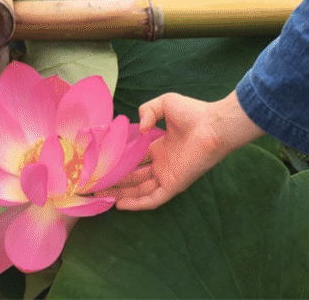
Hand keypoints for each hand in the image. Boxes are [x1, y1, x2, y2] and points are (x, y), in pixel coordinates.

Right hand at [99, 92, 263, 209]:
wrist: (213, 126)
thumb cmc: (193, 113)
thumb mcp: (165, 104)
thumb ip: (147, 111)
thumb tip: (138, 130)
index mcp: (160, 147)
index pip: (136, 158)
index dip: (119, 161)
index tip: (101, 162)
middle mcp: (162, 163)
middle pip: (134, 177)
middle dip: (115, 181)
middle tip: (94, 183)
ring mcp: (167, 175)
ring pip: (140, 190)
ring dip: (121, 194)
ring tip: (100, 196)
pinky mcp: (173, 184)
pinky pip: (153, 199)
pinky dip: (137, 203)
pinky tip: (119, 205)